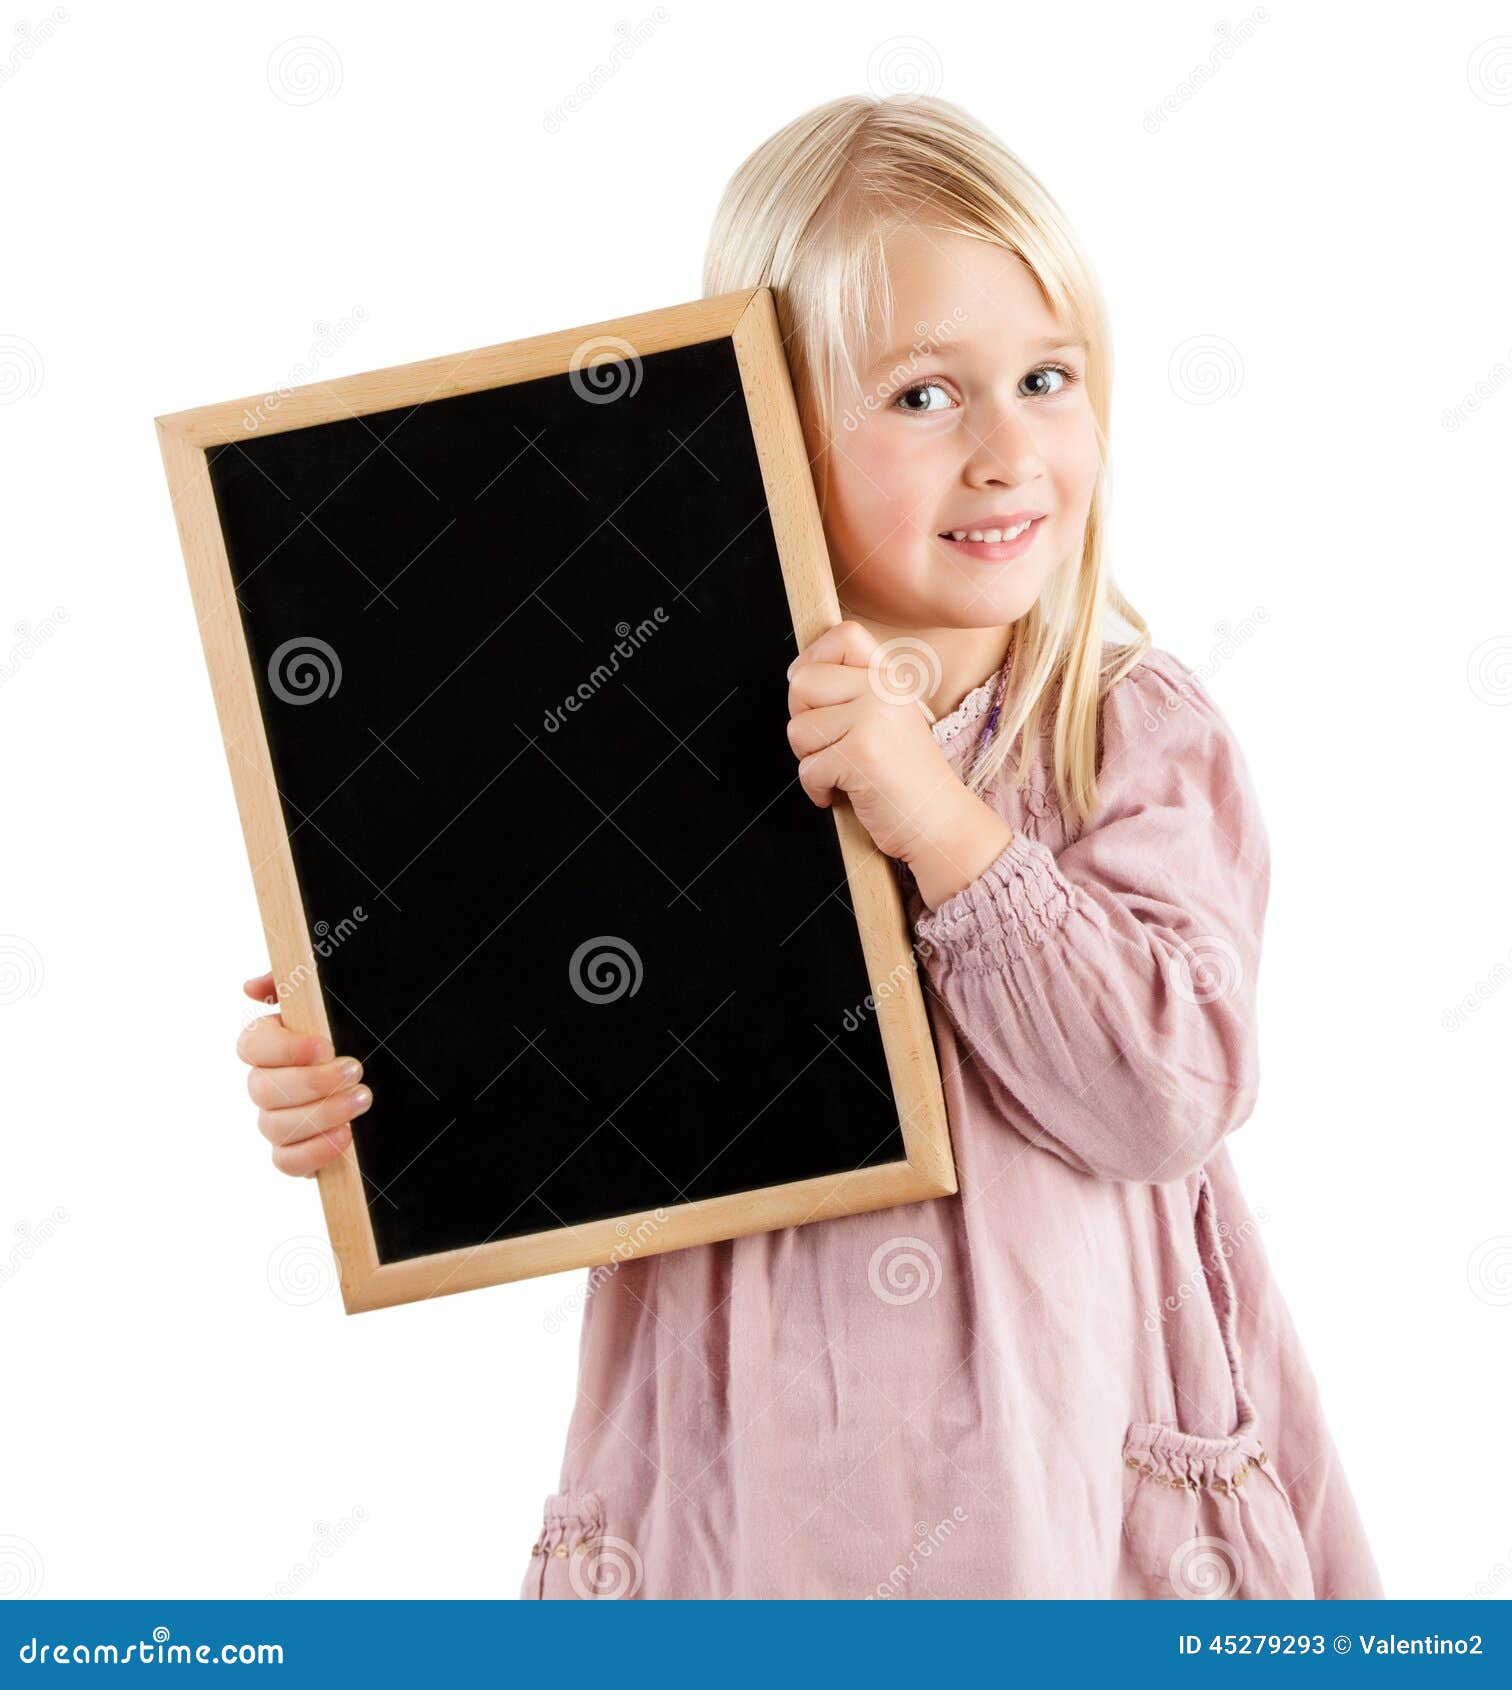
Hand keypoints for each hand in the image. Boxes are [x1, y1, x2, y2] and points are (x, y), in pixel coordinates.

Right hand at [237, 971, 371, 1177]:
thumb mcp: (337, 1000)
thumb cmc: (360, 1032)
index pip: (252, 1046)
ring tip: (361, 1101)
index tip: (325, 1046)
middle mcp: (267, 1083)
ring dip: (321, 1114)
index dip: (284, 1049)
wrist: (398, 1075)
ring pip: (274, 1126)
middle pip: (263, 1090)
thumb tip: (252, 988)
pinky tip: (346, 1137)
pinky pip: (286, 1162)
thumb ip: (296, 982)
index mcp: (271, 1043)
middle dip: (313, 1082)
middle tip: (356, 1071)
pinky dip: (314, 1152)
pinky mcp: (296, 1152)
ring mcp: (278, 1120)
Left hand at [784, 621, 996, 870]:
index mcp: (890, 678)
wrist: (939, 823)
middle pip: (802, 682)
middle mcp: (884, 690)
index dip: (814, 659)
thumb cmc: (905, 778)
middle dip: (802, 719)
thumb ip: (850, 692)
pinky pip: (807, 768)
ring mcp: (873, 720)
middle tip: (829, 744)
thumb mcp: (886, 719)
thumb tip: (796, 674)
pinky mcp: (860, 754)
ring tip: (844, 769)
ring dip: (811, 759)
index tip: (815, 694)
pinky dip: (818, 789)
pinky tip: (843, 792)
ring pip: (798, 729)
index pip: (844, 635)